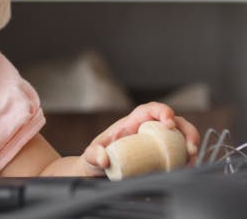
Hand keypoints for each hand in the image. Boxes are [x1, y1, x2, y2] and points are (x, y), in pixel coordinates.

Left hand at [80, 102, 199, 175]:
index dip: (163, 111)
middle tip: (191, 147)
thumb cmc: (95, 159)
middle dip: (186, 130)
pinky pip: (180, 154)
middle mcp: (148, 130)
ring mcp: (157, 142)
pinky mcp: (162, 156)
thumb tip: (103, 159)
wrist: (99, 173)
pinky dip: (188, 159)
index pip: (151, 109)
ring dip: (191, 146)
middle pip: (174, 122)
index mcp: (132, 122)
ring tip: (192, 160)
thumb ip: (93, 155)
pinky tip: (188, 168)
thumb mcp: (90, 156)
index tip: (169, 123)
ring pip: (181, 138)